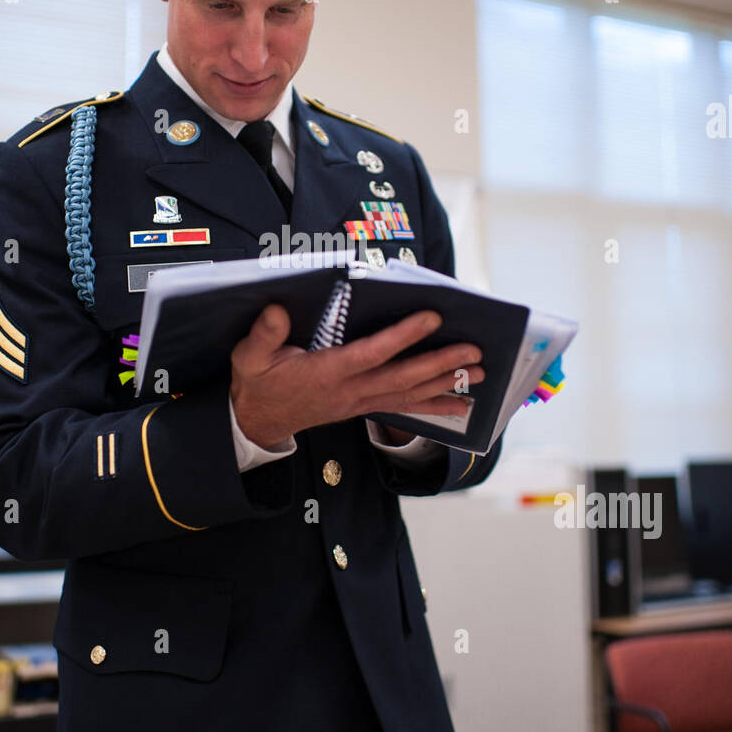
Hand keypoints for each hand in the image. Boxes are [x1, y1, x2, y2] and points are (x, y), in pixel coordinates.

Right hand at [230, 304, 484, 448]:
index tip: (432, 316)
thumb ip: (264, 334)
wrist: (258, 421)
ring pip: (410, 394)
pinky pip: (404, 407)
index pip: (372, 352)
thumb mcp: (250, 357)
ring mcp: (360, 402)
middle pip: (403, 377)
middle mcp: (351, 391)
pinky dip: (435, 405)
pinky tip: (461, 404)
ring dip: (447, 383)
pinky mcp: (363, 407)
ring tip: (481, 373)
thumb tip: (277, 309)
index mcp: (327, 372)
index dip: (403, 335)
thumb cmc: (257, 383)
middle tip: (475, 350)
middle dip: (441, 363)